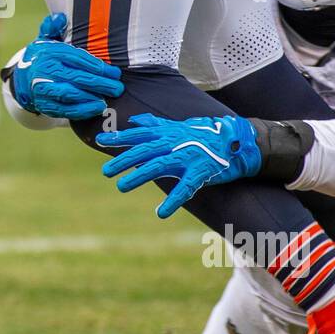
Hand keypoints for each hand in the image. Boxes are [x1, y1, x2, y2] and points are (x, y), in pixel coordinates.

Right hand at [9, 13, 122, 119]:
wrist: (22, 80)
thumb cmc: (43, 58)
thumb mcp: (45, 40)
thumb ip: (53, 28)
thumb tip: (60, 17)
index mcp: (50, 52)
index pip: (77, 58)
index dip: (98, 66)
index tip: (115, 72)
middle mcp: (46, 70)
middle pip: (77, 77)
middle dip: (100, 83)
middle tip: (118, 88)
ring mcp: (44, 89)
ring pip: (70, 94)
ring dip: (91, 97)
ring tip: (108, 99)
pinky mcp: (45, 105)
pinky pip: (65, 109)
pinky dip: (82, 110)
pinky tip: (97, 108)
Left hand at [96, 113, 262, 217]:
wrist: (235, 142)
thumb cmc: (202, 135)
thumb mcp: (176, 126)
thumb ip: (154, 125)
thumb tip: (134, 120)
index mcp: (167, 132)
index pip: (139, 133)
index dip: (120, 137)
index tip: (100, 140)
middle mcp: (175, 142)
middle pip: (144, 150)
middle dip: (124, 159)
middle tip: (105, 171)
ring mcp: (187, 156)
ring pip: (159, 166)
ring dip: (139, 176)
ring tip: (121, 186)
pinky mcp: (201, 172)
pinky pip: (185, 188)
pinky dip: (173, 201)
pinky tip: (160, 212)